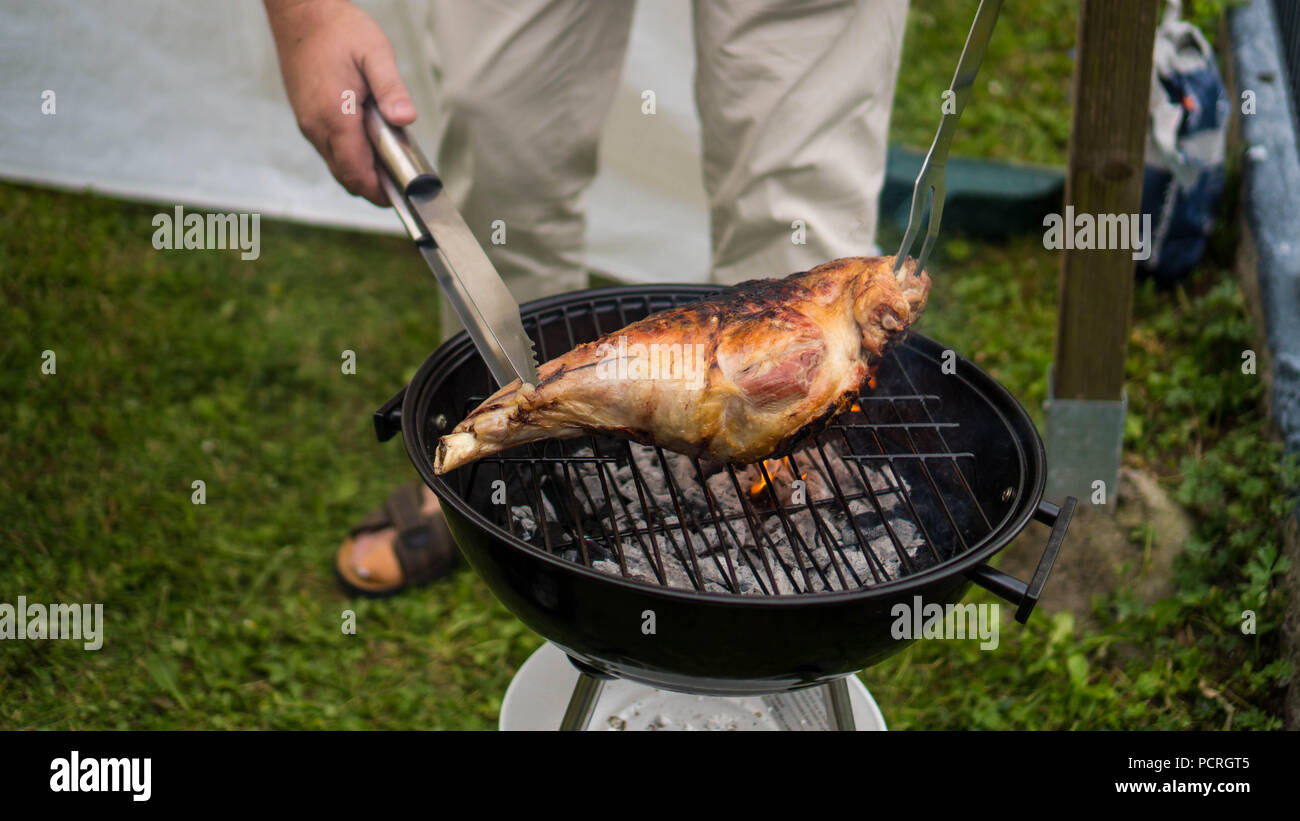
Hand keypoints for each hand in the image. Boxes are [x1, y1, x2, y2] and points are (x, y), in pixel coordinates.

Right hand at [264, 0, 414, 204]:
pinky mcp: (306, 117)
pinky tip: (370, 143)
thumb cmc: (339, 29)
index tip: (401, 198)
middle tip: (402, 185)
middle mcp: (316, 126)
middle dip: (373, 187)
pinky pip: (329, 149)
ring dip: (361, 171)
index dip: (378, 191)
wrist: (300, 12)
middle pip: (345, 176)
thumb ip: (391, 88)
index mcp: (334, 116)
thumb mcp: (375, 53)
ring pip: (336, 164)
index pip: (355, 172)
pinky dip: (350, 156)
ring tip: (390, 164)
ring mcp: (308, 123)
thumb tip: (405, 118)